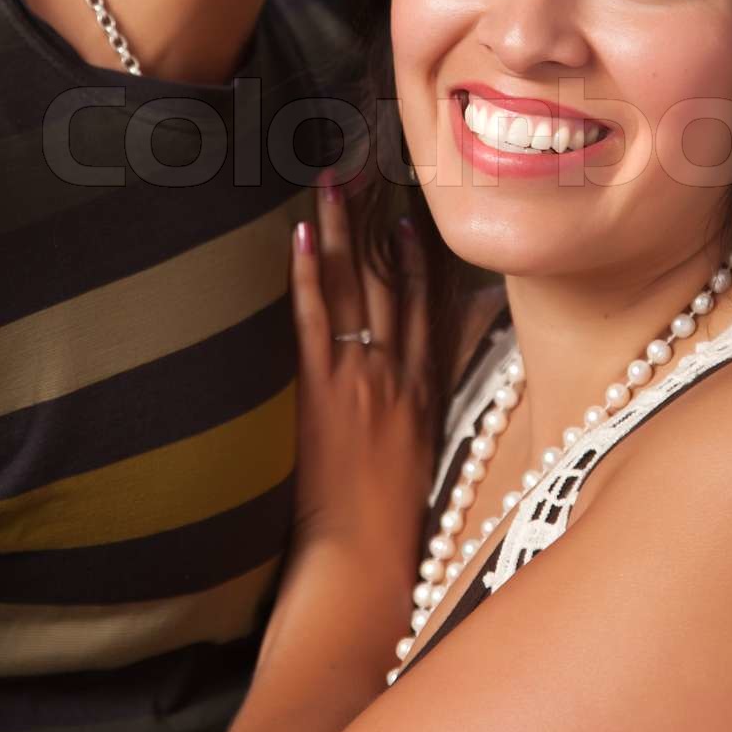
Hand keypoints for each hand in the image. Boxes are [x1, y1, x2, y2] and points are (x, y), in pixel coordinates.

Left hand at [289, 182, 432, 589]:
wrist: (367, 563)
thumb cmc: (392, 524)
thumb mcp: (425, 461)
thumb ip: (426, 412)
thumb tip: (425, 383)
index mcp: (426, 390)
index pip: (429, 307)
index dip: (419, 257)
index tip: (413, 216)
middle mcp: (400, 373)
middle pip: (393, 281)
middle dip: (382, 222)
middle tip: (370, 168)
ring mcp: (362, 378)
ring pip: (357, 288)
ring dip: (346, 230)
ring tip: (332, 181)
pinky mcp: (323, 392)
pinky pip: (315, 321)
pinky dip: (310, 276)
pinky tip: (302, 236)